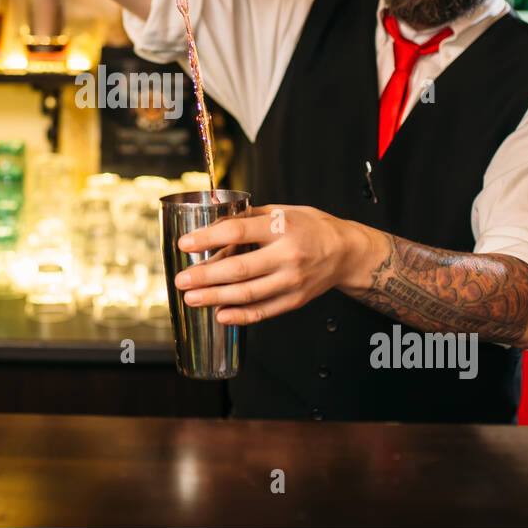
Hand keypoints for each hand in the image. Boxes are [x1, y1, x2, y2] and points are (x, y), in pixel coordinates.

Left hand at [172, 205, 361, 325]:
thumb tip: (211, 228)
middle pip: (238, 268)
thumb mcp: (281, 211)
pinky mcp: (295, 300)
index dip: (207, 239)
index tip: (184, 244)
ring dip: (214, 297)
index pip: (237, 232)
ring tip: (191, 298)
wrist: (346, 252)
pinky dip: (239, 315)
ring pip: (247, 294)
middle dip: (204, 276)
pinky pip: (263, 311)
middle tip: (181, 280)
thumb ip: (247, 218)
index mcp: (282, 227)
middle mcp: (288, 255)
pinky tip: (219, 314)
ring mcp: (292, 281)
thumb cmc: (310, 227)